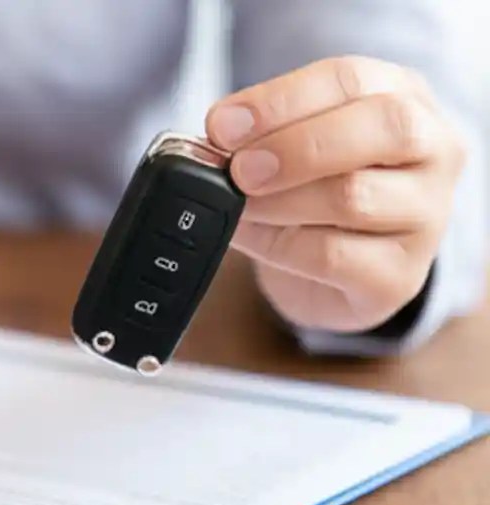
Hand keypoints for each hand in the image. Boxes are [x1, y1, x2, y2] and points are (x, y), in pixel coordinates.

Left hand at [205, 56, 465, 334]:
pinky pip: (333, 256)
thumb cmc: (316, 189)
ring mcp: (428, 215)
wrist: (339, 270)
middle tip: (239, 169)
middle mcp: (435, 150)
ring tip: (237, 205)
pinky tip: (254, 238)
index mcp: (405, 97)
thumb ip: (265, 134)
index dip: (280, 100)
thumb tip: (218, 139)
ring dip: (278, 201)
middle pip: (382, 127)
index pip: (351, 80)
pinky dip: (279, 246)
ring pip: (354, 196)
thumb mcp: (296, 145)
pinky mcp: (400, 275)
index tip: (223, 125)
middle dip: (296, 146)